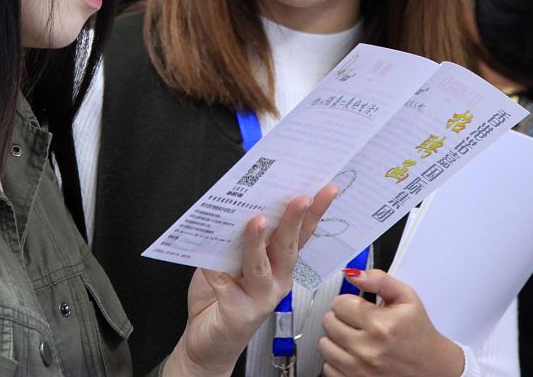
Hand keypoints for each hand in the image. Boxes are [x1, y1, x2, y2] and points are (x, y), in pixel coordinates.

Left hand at [163, 185, 338, 376]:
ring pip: (262, 265)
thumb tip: (238, 205)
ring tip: (259, 221)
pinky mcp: (238, 312)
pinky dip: (217, 268)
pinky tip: (211, 256)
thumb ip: (238, 237)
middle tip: (300, 198)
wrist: (207, 342)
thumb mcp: (231, 259)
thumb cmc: (221, 298)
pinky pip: (225, 283)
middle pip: (288, 246)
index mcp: (279, 263)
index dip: (314, 211)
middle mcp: (276, 281)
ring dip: (260, 241)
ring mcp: (260, 298)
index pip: (301, 233)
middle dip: (295, 219)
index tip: (325, 188)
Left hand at [318, 269, 463, 376]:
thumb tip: (353, 274)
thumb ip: (379, 280)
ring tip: (355, 338)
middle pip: (328, 322)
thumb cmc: (418, 333)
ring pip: (324, 344)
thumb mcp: (406, 298)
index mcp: (380, 325)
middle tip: (359, 322)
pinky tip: (354, 355)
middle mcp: (367, 350)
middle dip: (342, 318)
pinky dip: (338, 359)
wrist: (432, 368)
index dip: (350, 302)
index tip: (361, 307)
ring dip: (337, 338)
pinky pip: (327, 366)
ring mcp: (359, 370)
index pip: (339, 303)